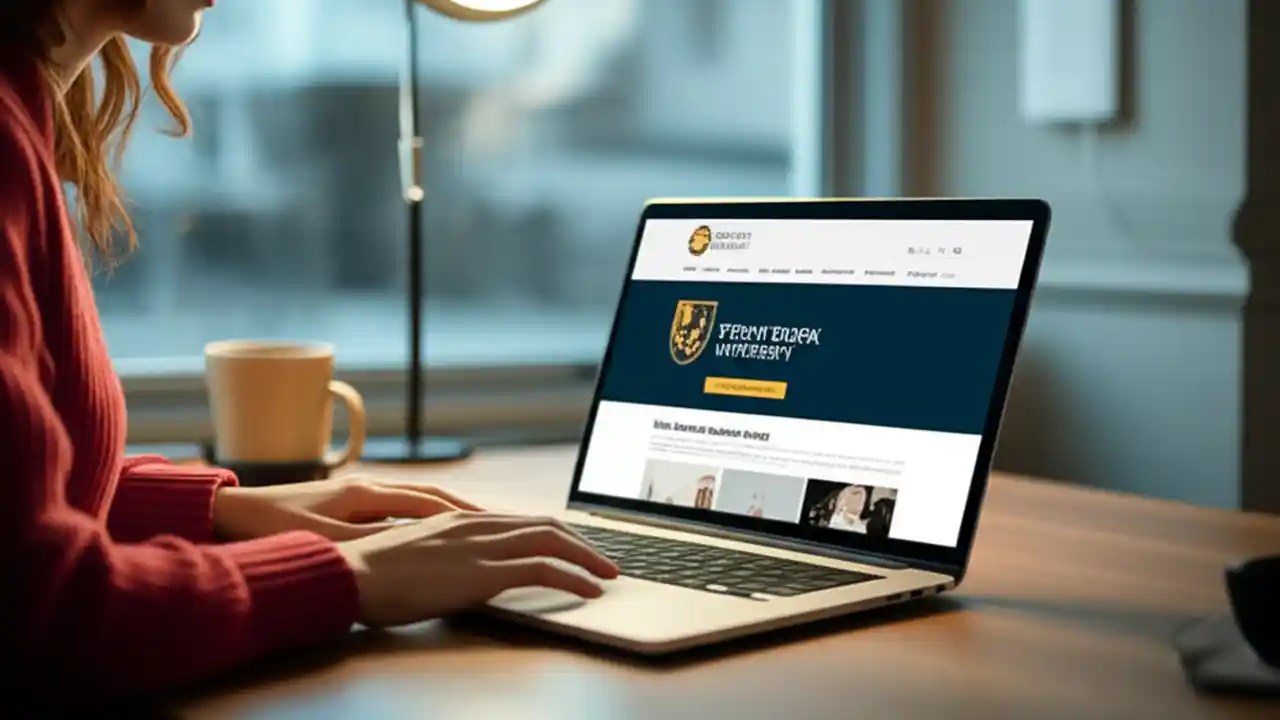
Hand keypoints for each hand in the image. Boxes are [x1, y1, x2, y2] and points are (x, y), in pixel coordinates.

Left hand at [213, 475, 483, 541]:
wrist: (229, 511)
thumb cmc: (273, 527)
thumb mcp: (325, 540)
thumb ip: (370, 542)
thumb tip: (413, 544)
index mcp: (366, 493)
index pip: (428, 502)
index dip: (463, 514)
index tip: (494, 523)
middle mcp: (366, 487)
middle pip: (426, 495)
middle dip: (461, 508)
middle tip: (495, 520)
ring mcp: (353, 493)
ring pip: (410, 500)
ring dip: (441, 510)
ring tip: (468, 522)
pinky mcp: (340, 503)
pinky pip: (393, 508)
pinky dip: (417, 516)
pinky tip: (421, 528)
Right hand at [337, 512, 619, 626]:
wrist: (347, 574)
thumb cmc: (368, 573)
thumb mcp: (413, 556)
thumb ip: (443, 556)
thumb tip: (459, 569)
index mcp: (460, 518)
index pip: (522, 519)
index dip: (555, 532)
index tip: (575, 545)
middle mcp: (476, 524)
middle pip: (545, 524)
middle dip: (580, 541)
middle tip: (604, 558)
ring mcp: (481, 546)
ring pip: (552, 541)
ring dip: (587, 557)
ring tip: (609, 573)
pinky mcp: (482, 572)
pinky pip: (543, 569)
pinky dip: (574, 577)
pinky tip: (590, 589)